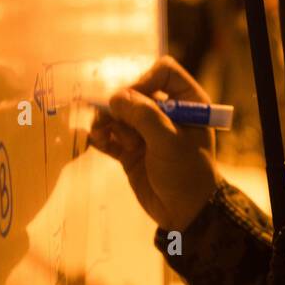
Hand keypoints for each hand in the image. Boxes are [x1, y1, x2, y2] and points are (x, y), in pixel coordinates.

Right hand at [89, 56, 219, 231]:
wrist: (184, 213)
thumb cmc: (186, 173)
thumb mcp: (169, 141)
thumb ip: (143, 116)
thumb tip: (115, 97)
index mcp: (187, 102)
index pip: (163, 72)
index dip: (144, 79)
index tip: (134, 98)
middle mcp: (166, 112)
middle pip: (134, 92)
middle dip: (120, 107)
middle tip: (118, 127)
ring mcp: (146, 131)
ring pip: (117, 113)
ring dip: (106, 122)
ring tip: (103, 136)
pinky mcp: (130, 150)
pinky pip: (109, 135)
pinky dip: (101, 137)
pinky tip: (97, 142)